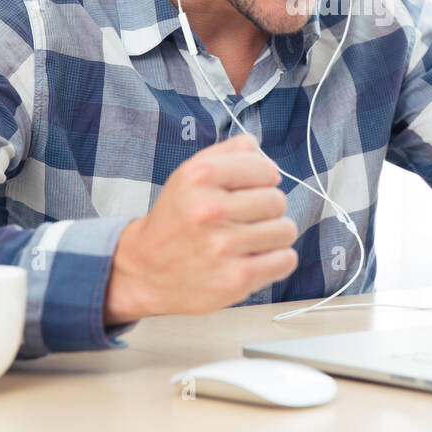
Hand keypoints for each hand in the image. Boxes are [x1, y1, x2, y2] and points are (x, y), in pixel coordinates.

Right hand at [103, 132, 298, 323]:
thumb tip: (263, 152)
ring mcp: (223, 247)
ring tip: (249, 239)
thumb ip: (229, 152)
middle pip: (278, 200)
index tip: (250, 190)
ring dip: (274, 235)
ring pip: (286, 230)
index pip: (266, 169)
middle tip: (246, 218)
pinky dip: (276, 260)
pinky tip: (253, 258)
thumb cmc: (177, 218)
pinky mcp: (235, 280)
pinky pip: (286, 260)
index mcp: (200, 176)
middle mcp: (209, 209)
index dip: (264, 179)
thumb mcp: (190, 174)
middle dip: (268, 209)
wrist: (145, 271)